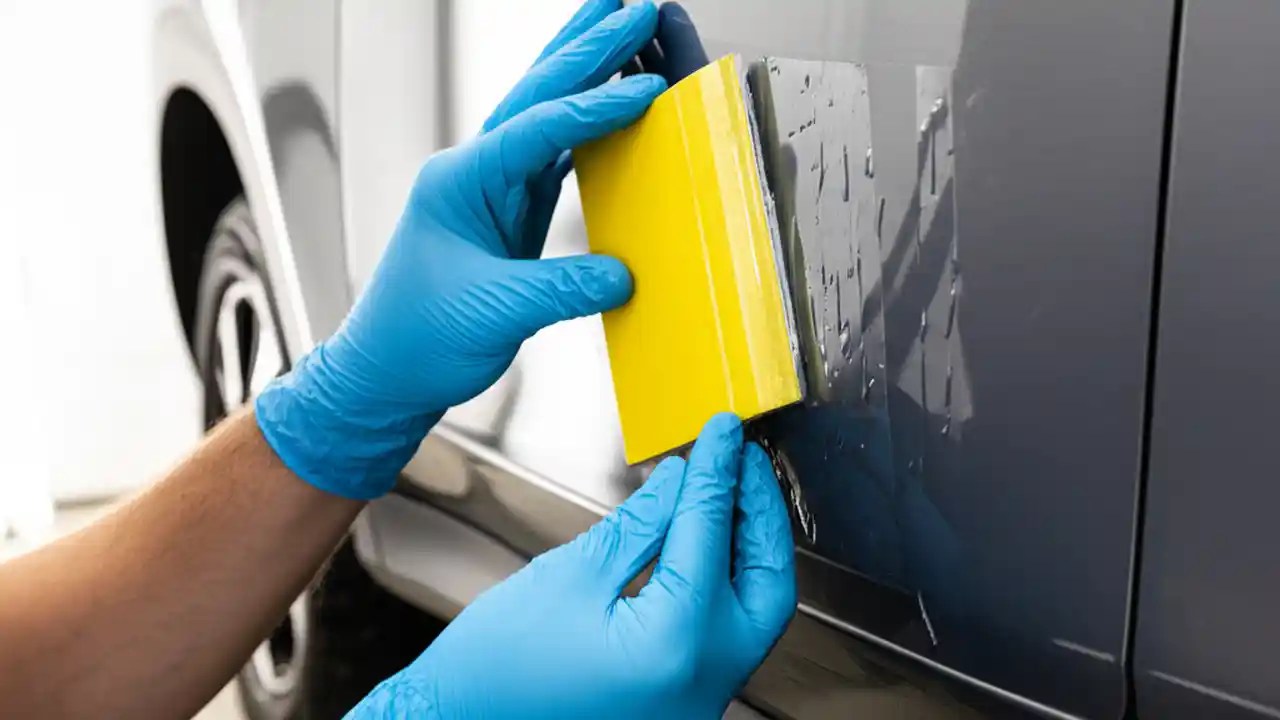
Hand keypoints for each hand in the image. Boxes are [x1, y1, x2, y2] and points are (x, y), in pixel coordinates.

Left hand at [254, 0, 665, 498]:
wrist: (388, 372)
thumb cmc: (415, 339)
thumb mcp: (493, 313)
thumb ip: (561, 289)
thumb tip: (623, 273)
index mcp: (460, 180)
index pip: (536, 128)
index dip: (593, 107)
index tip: (644, 89)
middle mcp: (475, 173)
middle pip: (537, 93)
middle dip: (587, 47)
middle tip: (634, 8)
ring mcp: (494, 190)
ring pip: (546, 114)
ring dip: (585, 70)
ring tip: (622, 28)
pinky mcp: (512, 214)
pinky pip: (557, 156)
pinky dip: (588, 127)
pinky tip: (613, 109)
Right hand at [348, 414, 797, 718]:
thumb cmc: (494, 668)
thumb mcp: (570, 575)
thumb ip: (641, 525)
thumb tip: (682, 480)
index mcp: (675, 642)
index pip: (710, 533)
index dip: (716, 470)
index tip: (720, 430)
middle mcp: (702, 681)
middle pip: (768, 581)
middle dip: (759, 512)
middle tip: (741, 458)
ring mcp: (697, 702)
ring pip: (756, 612)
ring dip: (746, 547)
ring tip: (723, 490)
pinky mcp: (682, 705)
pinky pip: (725, 636)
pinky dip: (724, 584)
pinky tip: (703, 543)